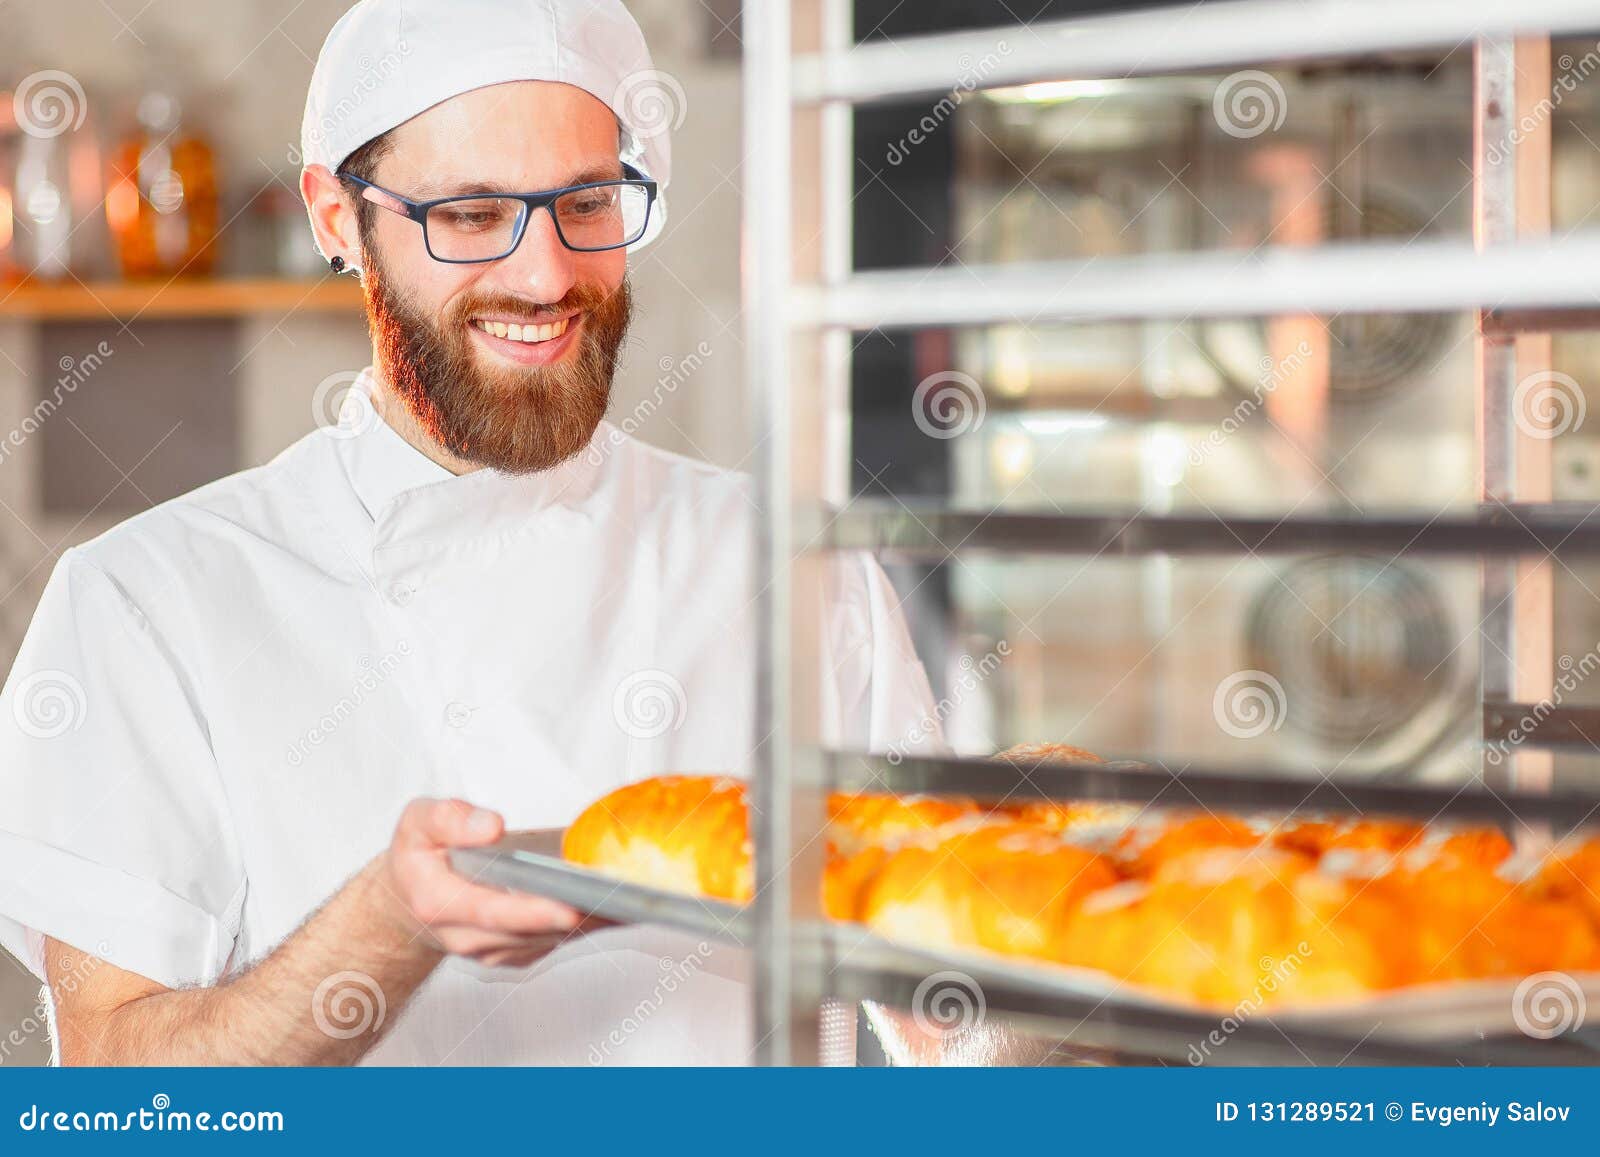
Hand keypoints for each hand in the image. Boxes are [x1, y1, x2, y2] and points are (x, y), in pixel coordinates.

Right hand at [373, 797, 601, 968]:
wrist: (409, 897)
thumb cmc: (419, 855)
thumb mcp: (419, 823)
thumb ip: (450, 819)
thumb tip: (490, 826)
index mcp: (439, 903)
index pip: (492, 912)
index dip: (533, 912)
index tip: (570, 906)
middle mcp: (466, 937)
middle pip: (530, 931)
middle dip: (576, 916)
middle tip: (618, 900)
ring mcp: (492, 950)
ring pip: (548, 939)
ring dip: (588, 922)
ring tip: (627, 900)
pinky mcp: (514, 952)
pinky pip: (555, 941)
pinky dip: (585, 924)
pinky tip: (614, 904)